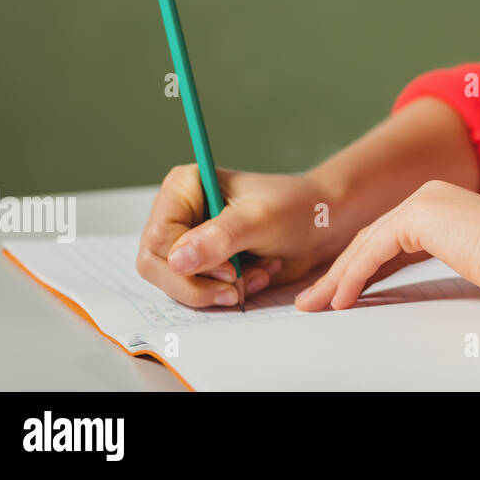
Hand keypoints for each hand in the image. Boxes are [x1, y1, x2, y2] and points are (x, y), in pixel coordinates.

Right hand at [136, 165, 343, 307]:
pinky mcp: (202, 263)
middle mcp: (179, 213)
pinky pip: (197, 292)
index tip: (230, 271)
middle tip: (239, 285)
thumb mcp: (260, 220)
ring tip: (259, 273)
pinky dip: (228, 292)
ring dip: (219, 288)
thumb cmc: (295, 207)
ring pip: (176, 283)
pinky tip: (259, 275)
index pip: (158, 238)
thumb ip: (220, 238)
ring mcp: (188, 240)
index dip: (187, 262)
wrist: (322, 223)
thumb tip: (176, 260)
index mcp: (184, 187)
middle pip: (157, 266)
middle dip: (200, 283)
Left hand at [294, 180, 479, 310]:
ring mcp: (424, 201)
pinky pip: (374, 251)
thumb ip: (447, 259)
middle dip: (337, 272)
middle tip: (311, 299)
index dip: (358, 267)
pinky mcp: (419, 216)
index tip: (337, 295)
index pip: (387, 238)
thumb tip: (430, 283)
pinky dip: (353, 278)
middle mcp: (429, 195)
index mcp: (441, 203)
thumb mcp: (471, 261)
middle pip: (371, 239)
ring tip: (313, 304)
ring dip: (336, 278)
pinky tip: (341, 301)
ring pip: (366, 245)